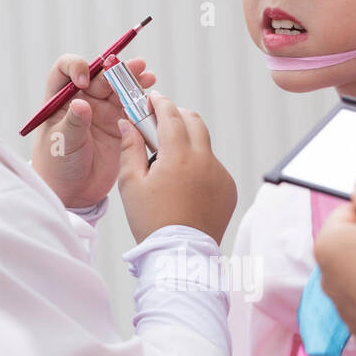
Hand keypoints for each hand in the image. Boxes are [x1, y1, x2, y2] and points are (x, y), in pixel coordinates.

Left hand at [30, 53, 155, 208]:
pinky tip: (152, 99)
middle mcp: (83, 100)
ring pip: (120, 90)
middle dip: (117, 70)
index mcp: (60, 99)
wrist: (73, 192)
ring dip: (134, 81)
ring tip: (148, 76)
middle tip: (135, 67)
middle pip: (101, 77)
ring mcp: (102, 113)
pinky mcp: (119, 126)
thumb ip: (73, 123)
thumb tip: (81, 104)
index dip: (77, 67)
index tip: (85, 80)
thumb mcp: (63, 143)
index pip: (67, 70)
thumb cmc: (57, 166)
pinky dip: (143, 103)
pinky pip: (133, 110)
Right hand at [118, 92, 236, 244]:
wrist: (181, 255)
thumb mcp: (131, 184)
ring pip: (204, 146)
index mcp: (179, 157)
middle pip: (194, 122)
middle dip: (177, 116)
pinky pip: (213, 168)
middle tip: (160, 122)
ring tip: (169, 162)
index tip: (151, 99)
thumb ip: (130, 148)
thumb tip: (127, 124)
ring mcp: (220, 175)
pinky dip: (199, 166)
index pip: (171, 115)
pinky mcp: (228, 189)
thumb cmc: (152, 223)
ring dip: (188, 143)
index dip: (159, 103)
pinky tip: (184, 184)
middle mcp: (205, 161)